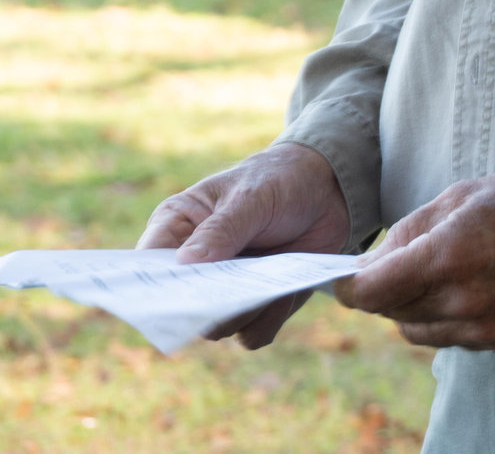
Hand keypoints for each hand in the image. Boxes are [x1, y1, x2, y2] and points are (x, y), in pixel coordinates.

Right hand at [136, 142, 350, 347]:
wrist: (326, 190)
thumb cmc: (277, 181)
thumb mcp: (252, 195)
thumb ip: (222, 228)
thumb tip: (184, 263)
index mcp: (177, 227)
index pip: (147, 266)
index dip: (154, 286)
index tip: (176, 294)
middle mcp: (195, 268)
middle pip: (183, 309)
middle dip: (212, 306)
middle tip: (237, 289)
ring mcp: (225, 292)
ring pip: (218, 329)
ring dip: (247, 312)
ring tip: (271, 276)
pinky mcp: (256, 309)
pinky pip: (253, 335)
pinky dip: (271, 318)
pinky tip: (286, 289)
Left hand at [334, 168, 494, 349]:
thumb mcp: (461, 195)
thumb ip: (411, 228)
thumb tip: (374, 260)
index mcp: (447, 255)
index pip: (373, 291)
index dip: (349, 287)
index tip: (342, 279)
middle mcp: (460, 299)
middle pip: (390, 311)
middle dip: (382, 289)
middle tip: (393, 263)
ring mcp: (480, 326)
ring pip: (415, 330)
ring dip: (408, 306)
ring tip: (431, 272)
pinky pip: (446, 338)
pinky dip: (439, 317)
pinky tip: (459, 287)